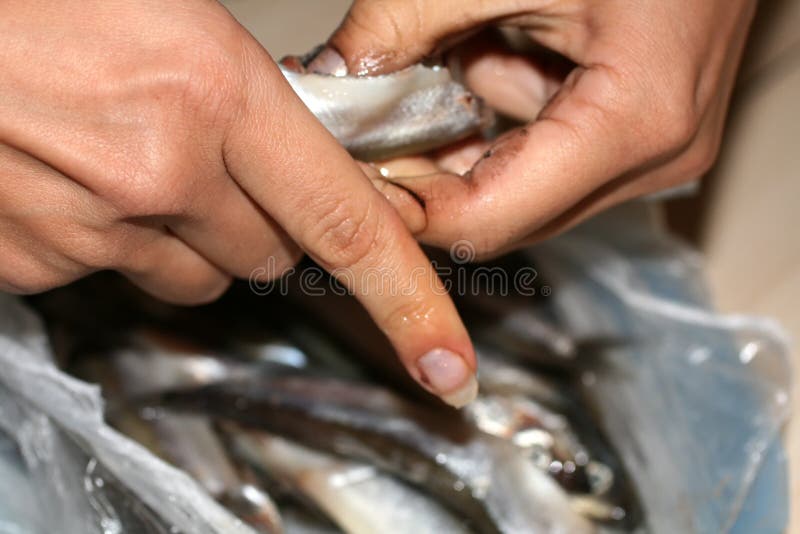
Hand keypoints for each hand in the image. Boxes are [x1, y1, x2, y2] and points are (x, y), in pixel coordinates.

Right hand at [0, 0, 476, 405]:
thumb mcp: (171, 10)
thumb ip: (245, 95)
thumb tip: (296, 157)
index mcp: (212, 90)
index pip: (348, 225)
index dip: (410, 301)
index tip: (446, 359)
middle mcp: (158, 171)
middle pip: (264, 256)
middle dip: (260, 225)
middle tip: (220, 164)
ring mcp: (86, 225)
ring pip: (190, 272)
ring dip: (185, 233)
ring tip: (131, 155)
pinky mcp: (27, 260)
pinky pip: (107, 272)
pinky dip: (110, 236)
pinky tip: (70, 171)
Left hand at [313, 0, 755, 257]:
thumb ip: (404, 22)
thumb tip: (333, 78)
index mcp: (634, 120)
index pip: (488, 216)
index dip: (406, 208)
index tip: (348, 178)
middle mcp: (655, 155)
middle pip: (503, 211)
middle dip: (430, 170)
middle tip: (371, 124)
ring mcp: (657, 148)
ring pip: (521, 183)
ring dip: (469, 131)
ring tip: (457, 53)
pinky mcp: (648, 131)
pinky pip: (550, 150)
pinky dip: (506, 112)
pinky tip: (497, 49)